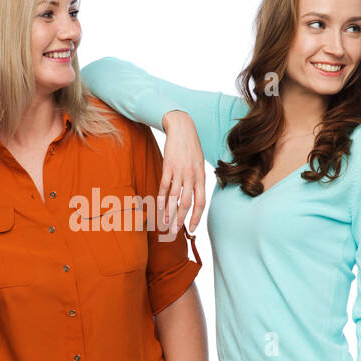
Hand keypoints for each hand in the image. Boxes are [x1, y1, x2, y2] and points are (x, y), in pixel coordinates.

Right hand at [156, 110, 204, 234]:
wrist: (182, 128)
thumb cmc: (191, 148)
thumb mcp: (200, 164)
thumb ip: (198, 180)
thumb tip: (194, 196)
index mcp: (201, 177)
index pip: (201, 202)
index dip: (196, 217)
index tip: (192, 228)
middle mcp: (192, 176)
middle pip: (187, 203)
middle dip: (181, 219)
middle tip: (175, 232)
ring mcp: (179, 172)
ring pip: (174, 197)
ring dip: (169, 212)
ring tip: (165, 224)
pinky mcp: (168, 167)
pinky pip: (164, 187)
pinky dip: (160, 199)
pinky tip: (158, 208)